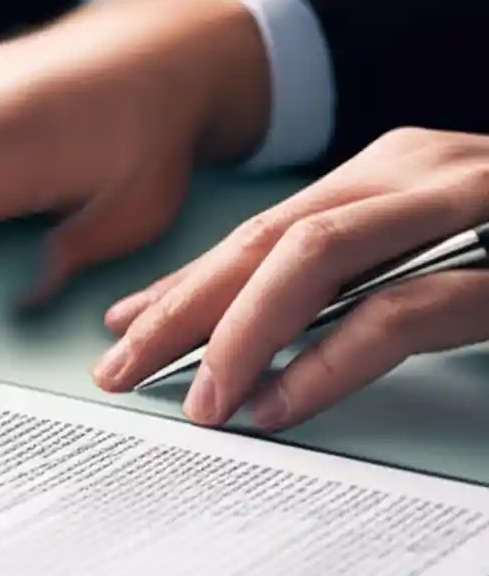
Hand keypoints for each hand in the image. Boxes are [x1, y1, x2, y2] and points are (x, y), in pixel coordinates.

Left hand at [96, 128, 488, 428]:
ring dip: (240, 333)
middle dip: (182, 309)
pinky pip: (397, 312)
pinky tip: (278, 404)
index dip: (184, 283)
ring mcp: (462, 210)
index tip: (124, 328)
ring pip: (314, 258)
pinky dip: (327, 361)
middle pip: (264, 240)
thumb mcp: (421, 253)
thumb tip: (237, 332)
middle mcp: (413, 173)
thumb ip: (340, 280)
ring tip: (194, 401)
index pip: (258, 230)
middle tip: (120, 369)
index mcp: (386, 171)